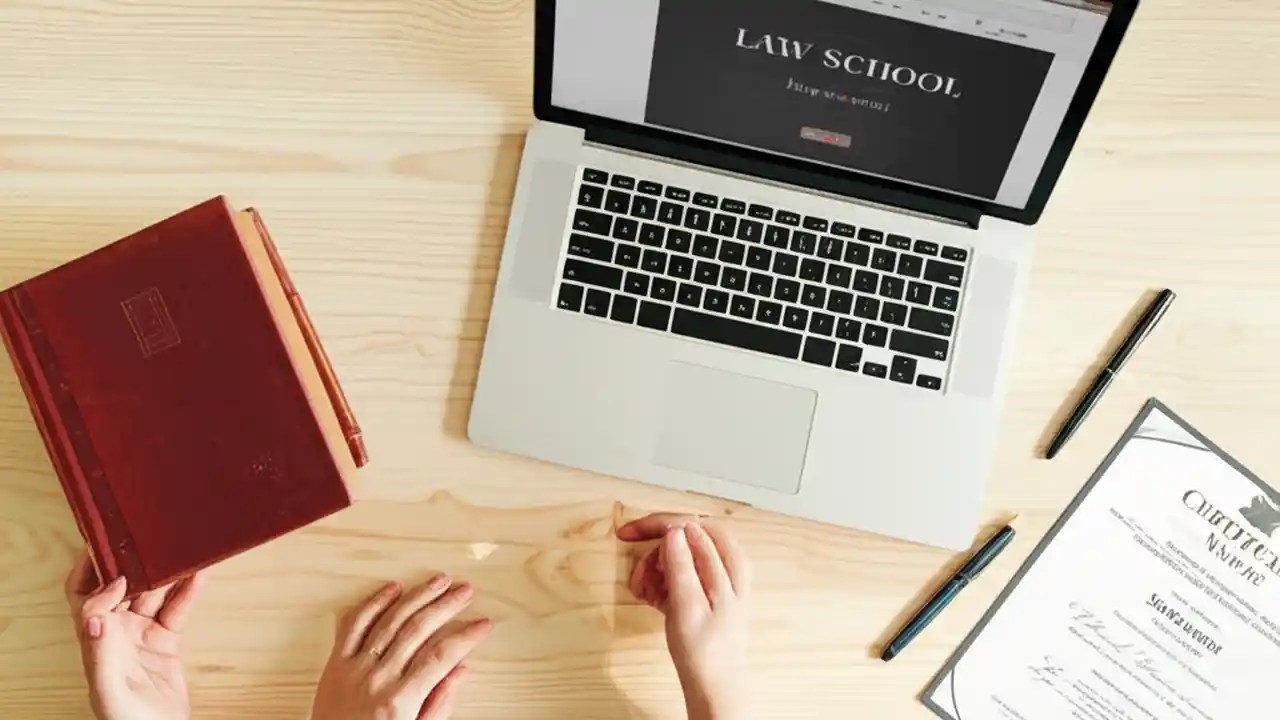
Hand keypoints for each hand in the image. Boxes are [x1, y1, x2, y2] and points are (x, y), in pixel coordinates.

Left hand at [64, 551, 205, 719]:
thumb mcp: (109, 692)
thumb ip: (100, 655)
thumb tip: (94, 616)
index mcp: (95, 642)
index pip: (84, 596)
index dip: (96, 575)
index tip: (120, 563)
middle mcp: (115, 633)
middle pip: (120, 587)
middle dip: (134, 564)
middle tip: (150, 542)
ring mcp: (141, 635)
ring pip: (153, 593)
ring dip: (167, 574)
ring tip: (181, 553)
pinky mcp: (165, 641)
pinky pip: (177, 609)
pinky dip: (189, 591)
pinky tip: (198, 576)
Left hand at [312, 575, 492, 719]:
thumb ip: (438, 705)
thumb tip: (459, 671)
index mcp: (399, 701)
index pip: (441, 656)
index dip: (465, 636)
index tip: (482, 624)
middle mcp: (376, 679)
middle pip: (418, 630)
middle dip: (446, 606)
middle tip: (466, 591)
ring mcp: (353, 668)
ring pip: (390, 620)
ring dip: (418, 596)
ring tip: (439, 581)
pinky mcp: (335, 663)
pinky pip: (354, 625)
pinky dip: (373, 603)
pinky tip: (392, 589)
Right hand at [618, 514, 752, 719]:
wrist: (714, 684)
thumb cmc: (704, 651)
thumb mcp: (688, 607)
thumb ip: (683, 566)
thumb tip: (675, 529)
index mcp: (728, 564)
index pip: (691, 524)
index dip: (657, 525)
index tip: (629, 533)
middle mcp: (727, 565)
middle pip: (684, 538)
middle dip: (655, 551)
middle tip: (638, 574)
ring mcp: (717, 577)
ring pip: (680, 555)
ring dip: (655, 568)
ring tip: (643, 591)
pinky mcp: (706, 591)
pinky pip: (680, 573)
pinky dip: (662, 580)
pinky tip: (651, 596)